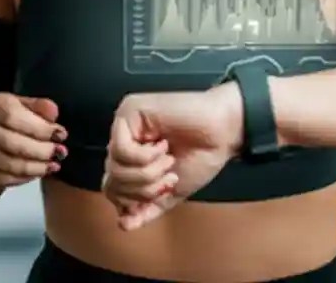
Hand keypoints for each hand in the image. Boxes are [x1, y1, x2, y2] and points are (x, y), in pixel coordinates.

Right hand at [0, 93, 66, 188]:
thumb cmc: (19, 118)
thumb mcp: (31, 106)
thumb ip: (43, 107)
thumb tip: (52, 114)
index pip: (13, 116)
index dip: (39, 128)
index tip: (60, 134)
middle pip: (12, 143)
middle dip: (41, 150)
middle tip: (60, 152)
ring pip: (9, 164)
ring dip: (36, 167)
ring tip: (53, 165)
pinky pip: (3, 179)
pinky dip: (25, 178)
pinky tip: (38, 172)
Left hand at [104, 85, 242, 230]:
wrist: (222, 132)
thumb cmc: (202, 156)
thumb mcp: (172, 192)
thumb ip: (148, 209)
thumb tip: (123, 225)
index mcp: (131, 159)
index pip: (113, 191)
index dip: (137, 200)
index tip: (168, 188)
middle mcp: (124, 140)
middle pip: (113, 182)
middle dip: (145, 189)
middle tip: (170, 175)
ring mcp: (124, 126)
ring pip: (116, 167)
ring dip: (148, 172)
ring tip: (169, 160)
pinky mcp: (128, 111)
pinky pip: (121, 149)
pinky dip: (146, 156)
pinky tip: (164, 145)